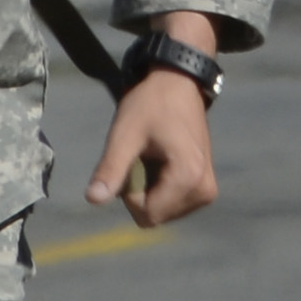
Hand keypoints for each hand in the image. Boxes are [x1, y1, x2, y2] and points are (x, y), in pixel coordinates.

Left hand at [81, 13, 222, 227]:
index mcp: (189, 178)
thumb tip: (92, 199)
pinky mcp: (207, 189)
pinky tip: (162, 161)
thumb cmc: (151, 104)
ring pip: (163, 213)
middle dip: (141, 193)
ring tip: (154, 156)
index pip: (148, 215)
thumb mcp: (125, 134)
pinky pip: (173, 204)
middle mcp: (205, 191)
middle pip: (156, 216)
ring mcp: (208, 192)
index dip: (130, 193)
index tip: (133, 160)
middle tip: (143, 157)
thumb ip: (110, 168)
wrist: (180, 83)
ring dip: (150, 190)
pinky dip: (161, 188)